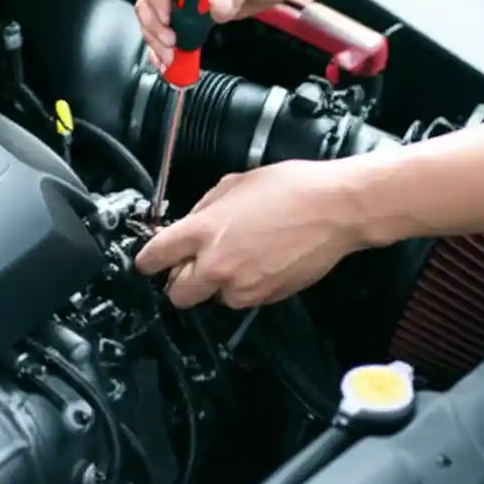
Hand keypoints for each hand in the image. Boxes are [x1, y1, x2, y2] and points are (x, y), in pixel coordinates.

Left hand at [133, 160, 373, 307]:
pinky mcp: (265, 298)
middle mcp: (218, 264)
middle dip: (179, 281)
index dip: (146, 260)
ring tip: (238, 257)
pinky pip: (241, 299)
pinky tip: (259, 262)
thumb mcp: (234, 185)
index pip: (154, 257)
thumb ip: (203, 211)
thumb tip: (186, 226)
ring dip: (216, 285)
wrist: (336, 209)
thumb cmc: (290, 189)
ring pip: (211, 299)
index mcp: (204, 231)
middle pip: (176, 294)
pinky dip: (242, 287)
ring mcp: (242, 286)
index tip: (147, 261)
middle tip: (192, 265)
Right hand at [135, 0, 322, 68]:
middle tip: (170, 44)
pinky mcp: (200, 6)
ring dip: (159, 38)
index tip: (168, 16)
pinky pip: (179, 26)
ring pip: (158, 14)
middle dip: (155, 23)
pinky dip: (173, 45)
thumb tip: (215, 9)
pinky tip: (173, 61)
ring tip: (171, 58)